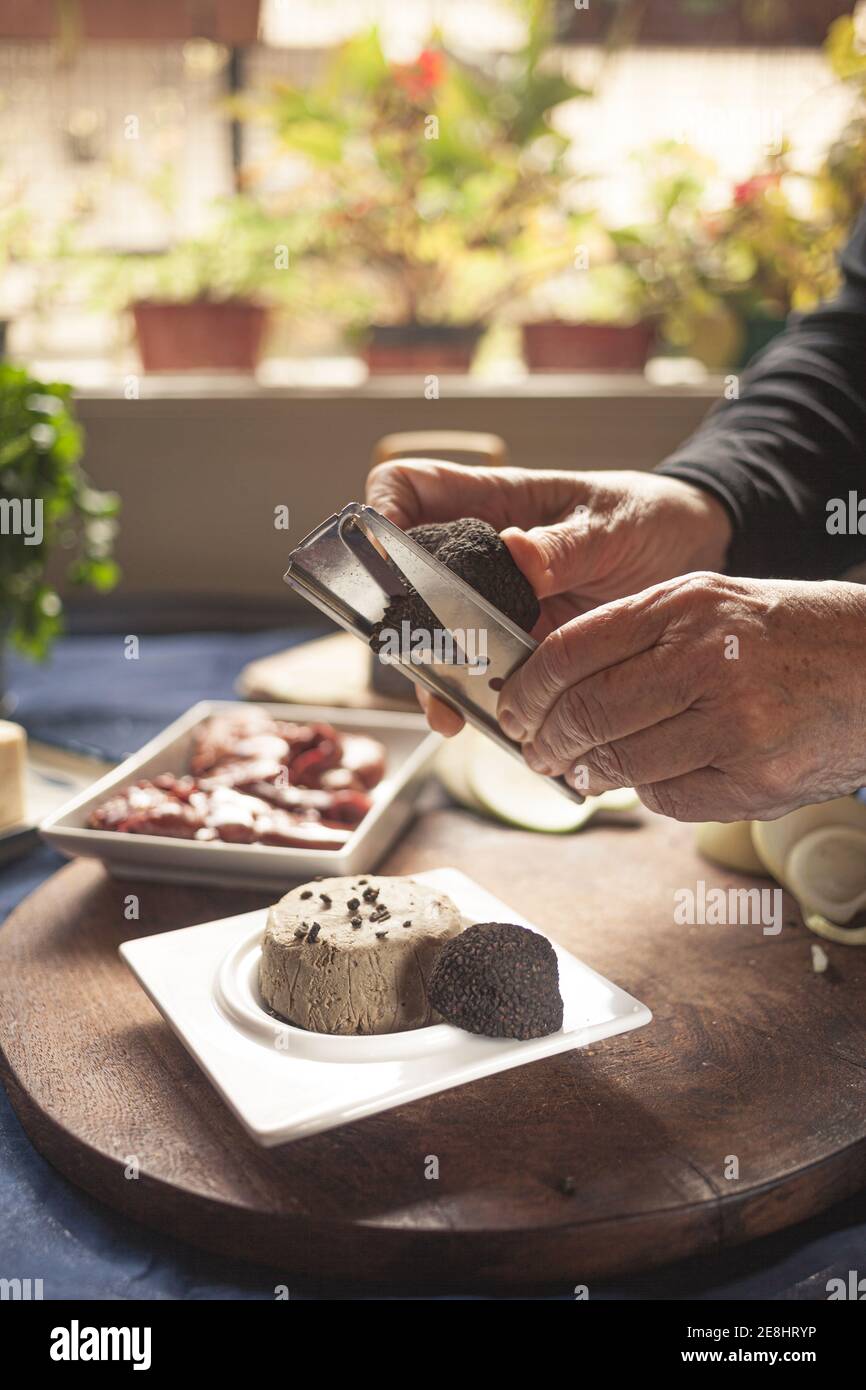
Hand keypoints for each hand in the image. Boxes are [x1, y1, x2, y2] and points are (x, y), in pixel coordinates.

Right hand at [366, 459, 732, 733]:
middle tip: (412, 654)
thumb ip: (562, 544)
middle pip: (407, 577)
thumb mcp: (610, 524)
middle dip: (397, 619)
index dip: (382, 512)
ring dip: (433, 673)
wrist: (693, 556)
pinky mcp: (518, 642)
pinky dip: (476, 698)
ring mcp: (495, 600)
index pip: (408, 489)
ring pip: (436, 635)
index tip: (384, 551)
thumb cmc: (645, 518)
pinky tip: (484, 721)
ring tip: (448, 710)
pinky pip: (481, 670)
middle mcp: (480, 552)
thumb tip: (518, 554)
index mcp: (492, 502)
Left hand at [497, 573, 865, 821]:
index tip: (515, 709)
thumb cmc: (788, 635)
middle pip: (587, 714)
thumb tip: (552, 686)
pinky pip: (668, 798)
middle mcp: (708, 663)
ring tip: (583, 769)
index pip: (572, 652)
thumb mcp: (711, 604)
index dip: (529, 690)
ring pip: (620, 763)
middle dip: (547, 741)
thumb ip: (635, 636)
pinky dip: (650, 790)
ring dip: (589, 773)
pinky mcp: (755, 782)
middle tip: (537, 750)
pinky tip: (656, 773)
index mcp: (686, 608)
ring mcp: (734, 727)